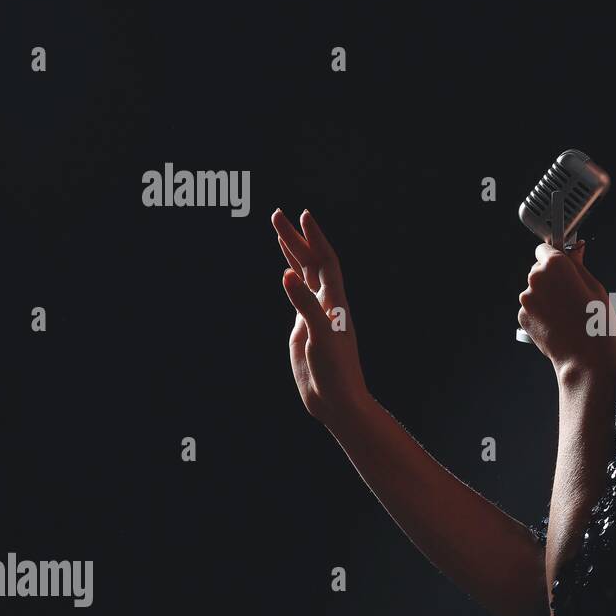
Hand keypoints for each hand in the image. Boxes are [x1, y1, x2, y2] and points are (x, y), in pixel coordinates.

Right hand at [272, 209, 371, 432]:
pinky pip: (299, 296)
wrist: (338, 401)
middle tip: (277, 215)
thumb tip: (287, 274)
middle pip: (311, 263)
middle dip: (296, 238)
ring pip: (304, 276)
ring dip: (293, 254)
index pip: (325, 261)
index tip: (302, 215)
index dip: (314, 238)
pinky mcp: (306, 328)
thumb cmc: (335, 371)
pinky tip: (286, 271)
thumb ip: (304, 304)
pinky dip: (291, 280)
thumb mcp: (318, 335)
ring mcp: (316, 314)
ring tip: (279, 232)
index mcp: (335, 302)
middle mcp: (327, 304)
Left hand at [517, 241, 615, 380]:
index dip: (556, 257)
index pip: (546, 248)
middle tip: (572, 294)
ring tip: (567, 312)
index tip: (564, 264)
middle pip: (539, 269)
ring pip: (535, 289)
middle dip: (552, 277)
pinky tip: (558, 322)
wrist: (584, 359)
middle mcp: (536, 279)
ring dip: (546, 296)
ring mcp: (527, 299)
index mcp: (555, 266)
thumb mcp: (596, 288)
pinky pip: (532, 307)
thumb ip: (579, 265)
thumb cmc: (595, 325)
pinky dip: (541, 312)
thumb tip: (576, 249)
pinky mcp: (522, 316)